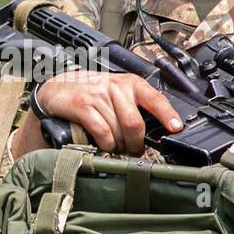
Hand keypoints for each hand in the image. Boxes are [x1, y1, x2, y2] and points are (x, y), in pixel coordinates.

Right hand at [13, 70, 182, 156]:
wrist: (57, 89)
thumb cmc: (91, 93)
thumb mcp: (116, 92)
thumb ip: (134, 106)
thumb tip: (158, 128)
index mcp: (129, 83)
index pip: (155, 98)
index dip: (167, 114)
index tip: (176, 128)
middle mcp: (116, 86)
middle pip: (135, 123)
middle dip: (136, 143)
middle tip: (134, 150)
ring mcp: (98, 95)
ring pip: (118, 131)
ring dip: (119, 146)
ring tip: (116, 147)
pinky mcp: (82, 106)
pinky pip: (102, 132)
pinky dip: (106, 144)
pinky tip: (105, 144)